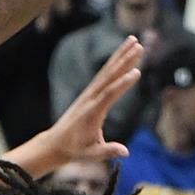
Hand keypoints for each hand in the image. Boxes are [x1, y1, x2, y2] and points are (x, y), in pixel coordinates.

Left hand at [45, 36, 143, 164]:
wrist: (55, 143)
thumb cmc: (74, 150)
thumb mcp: (90, 154)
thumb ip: (108, 151)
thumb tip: (125, 152)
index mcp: (92, 112)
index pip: (110, 95)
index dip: (123, 84)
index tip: (137, 71)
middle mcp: (91, 98)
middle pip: (110, 76)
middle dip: (125, 61)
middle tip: (139, 46)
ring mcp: (89, 94)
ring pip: (107, 71)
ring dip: (121, 55)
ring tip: (134, 40)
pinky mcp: (90, 93)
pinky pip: (104, 75)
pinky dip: (114, 63)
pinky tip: (123, 53)